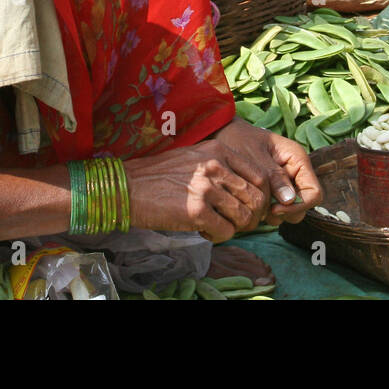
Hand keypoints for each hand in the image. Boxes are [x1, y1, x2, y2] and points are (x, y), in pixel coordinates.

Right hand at [124, 140, 269, 242]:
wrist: (127, 188)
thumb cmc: (159, 176)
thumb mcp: (194, 159)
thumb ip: (221, 168)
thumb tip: (249, 192)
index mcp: (218, 151)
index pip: (259, 177)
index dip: (260, 197)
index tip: (250, 208)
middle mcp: (215, 166)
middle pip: (256, 198)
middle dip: (252, 216)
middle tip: (237, 224)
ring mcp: (207, 188)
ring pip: (243, 217)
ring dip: (234, 228)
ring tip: (217, 226)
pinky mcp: (197, 211)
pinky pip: (226, 232)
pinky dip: (219, 237)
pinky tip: (204, 231)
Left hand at [211, 119, 322, 224]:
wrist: (222, 134)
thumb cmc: (238, 139)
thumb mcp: (254, 156)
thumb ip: (272, 176)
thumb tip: (289, 199)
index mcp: (297, 159)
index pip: (314, 193)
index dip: (299, 205)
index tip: (274, 209)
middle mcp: (296, 172)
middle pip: (304, 204)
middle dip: (286, 212)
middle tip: (262, 210)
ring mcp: (285, 182)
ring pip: (291, 209)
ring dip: (275, 213)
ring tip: (255, 205)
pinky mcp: (273, 189)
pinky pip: (278, 207)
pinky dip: (267, 211)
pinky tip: (252, 204)